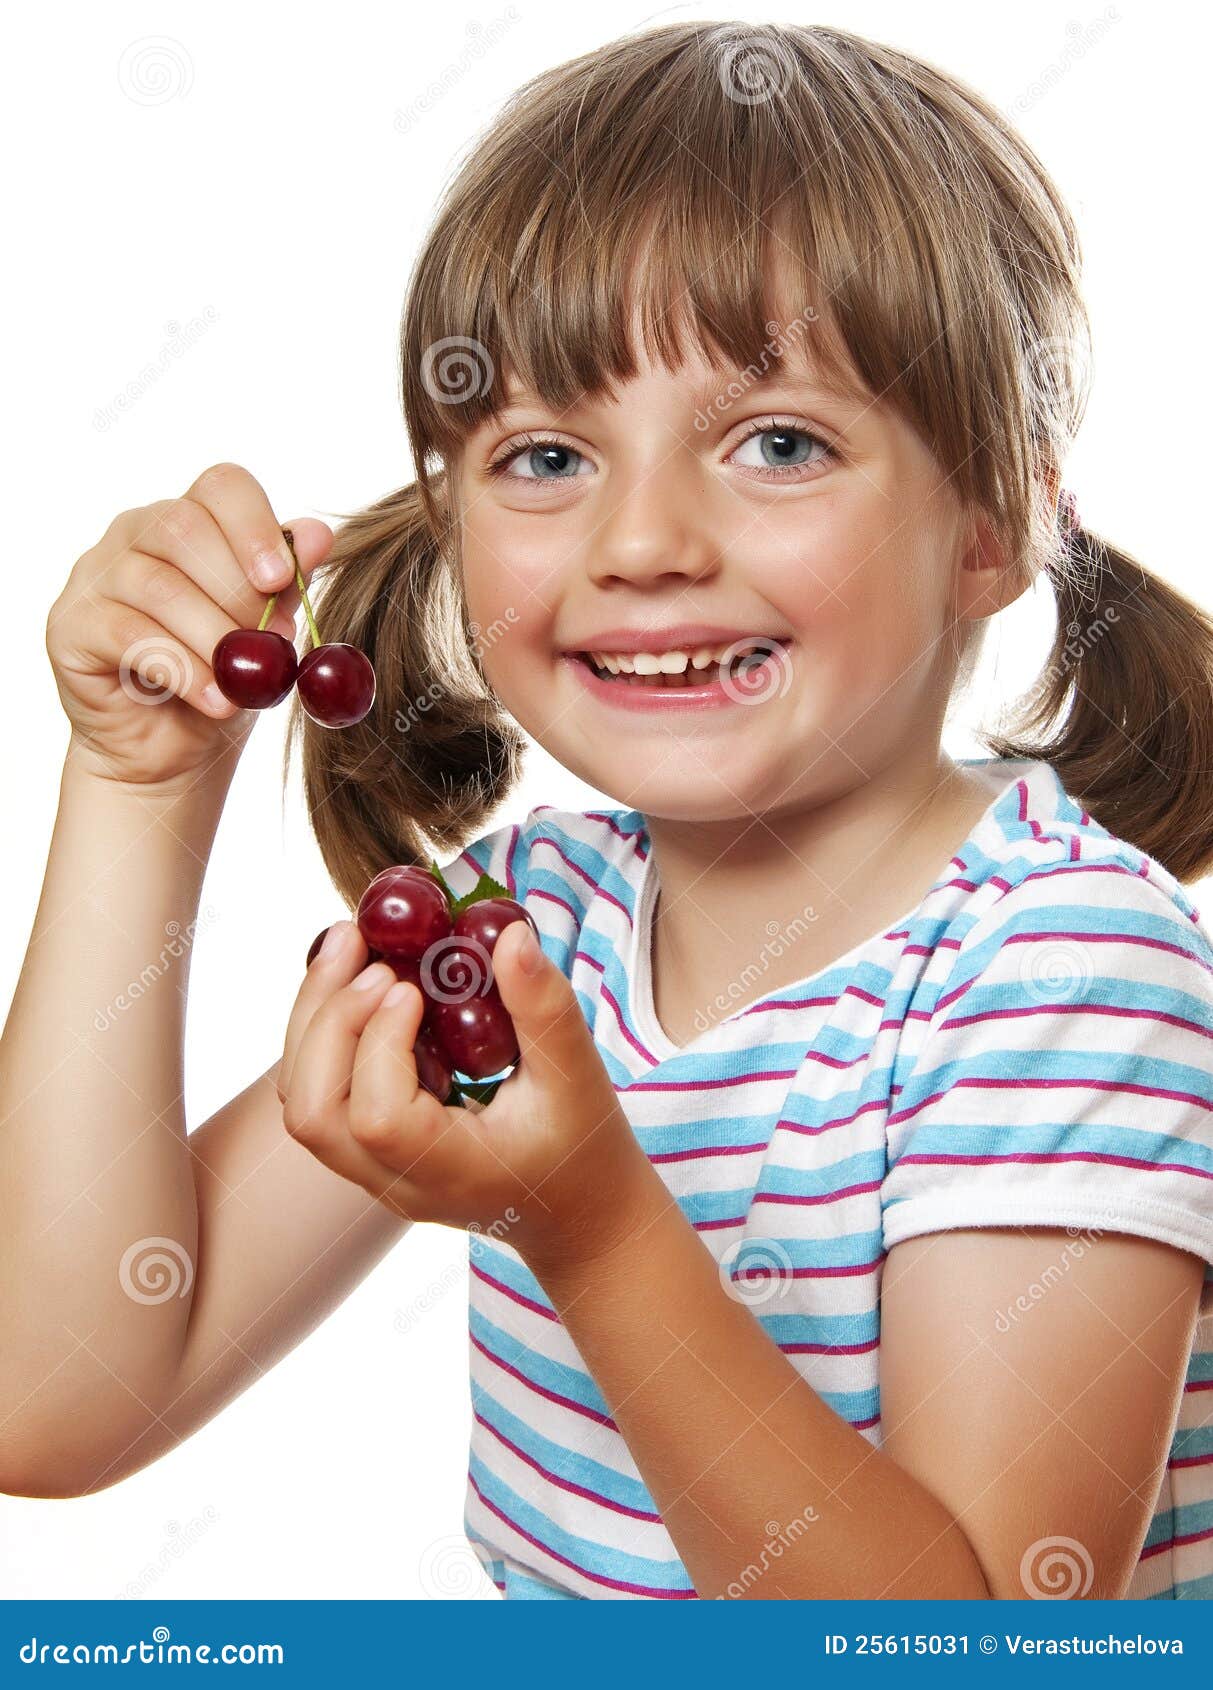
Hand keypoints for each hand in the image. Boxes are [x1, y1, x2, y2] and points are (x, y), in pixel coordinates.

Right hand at [45, 461, 331, 793]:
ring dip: (214, 639)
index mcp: (192, 520)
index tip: (280, 578)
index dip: (254, 525)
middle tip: (272, 643)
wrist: (171, 751)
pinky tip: (216, 699)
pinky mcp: (71, 624)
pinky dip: (183, 670)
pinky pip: (129, 635)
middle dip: (237, 591)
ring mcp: (96, 574)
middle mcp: (135, 532)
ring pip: (158, 586)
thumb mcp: (267, 633)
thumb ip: (286, 584)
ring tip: (246, 685)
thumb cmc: (221, 680)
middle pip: (184, 527)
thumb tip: (319, 534)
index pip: (221, 486)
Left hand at [276, 917, 657, 1272]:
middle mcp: (395, 1182)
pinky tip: (356, 982)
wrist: (578, 1214)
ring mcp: (374, 1172)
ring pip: (303, 1104)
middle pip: (313, 1113)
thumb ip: (543, 1007)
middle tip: (367, 950)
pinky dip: (324, 1034)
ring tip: (349, 948)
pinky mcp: (370, 1150)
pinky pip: (321, 1094)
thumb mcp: (579, 1077)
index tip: (410, 986)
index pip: (377, 1118)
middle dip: (326, 1018)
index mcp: (448, 1172)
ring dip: (313, 1019)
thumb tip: (509, 934)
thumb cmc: (584, 1151)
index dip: (378, 1043)